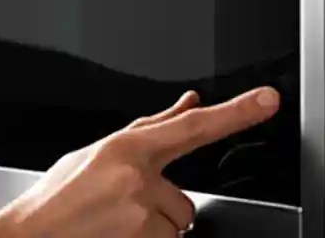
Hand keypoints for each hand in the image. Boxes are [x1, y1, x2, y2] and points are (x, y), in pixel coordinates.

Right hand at [0, 87, 280, 237]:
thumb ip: (150, 128)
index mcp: (125, 148)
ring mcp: (140, 216)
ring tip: (109, 231)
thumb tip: (190, 101)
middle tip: (117, 216)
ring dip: (149, 235)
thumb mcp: (96, 156)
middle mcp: (137, 179)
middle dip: (160, 214)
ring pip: (174, 232)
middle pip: (184, 205)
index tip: (269, 101)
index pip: (192, 127)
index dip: (236, 113)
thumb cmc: (56, 201)